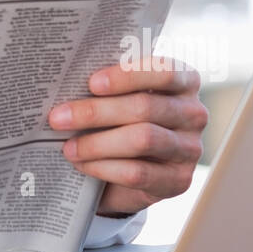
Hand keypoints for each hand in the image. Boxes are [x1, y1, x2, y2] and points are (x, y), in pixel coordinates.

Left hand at [47, 59, 207, 216]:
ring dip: (97, 143)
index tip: (92, 83)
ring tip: (67, 146)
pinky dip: (104, 167)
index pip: (163, 70)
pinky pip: (139, 172)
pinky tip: (82, 164)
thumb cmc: (124, 116)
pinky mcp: (179, 181)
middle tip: (58, 117)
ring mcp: (190, 149)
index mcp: (185, 80)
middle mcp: (194, 113)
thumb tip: (67, 80)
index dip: (127, 75)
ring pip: (142, 139)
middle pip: (145, 107)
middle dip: (96, 112)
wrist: (135, 165)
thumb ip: (110, 83)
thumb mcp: (122, 95)